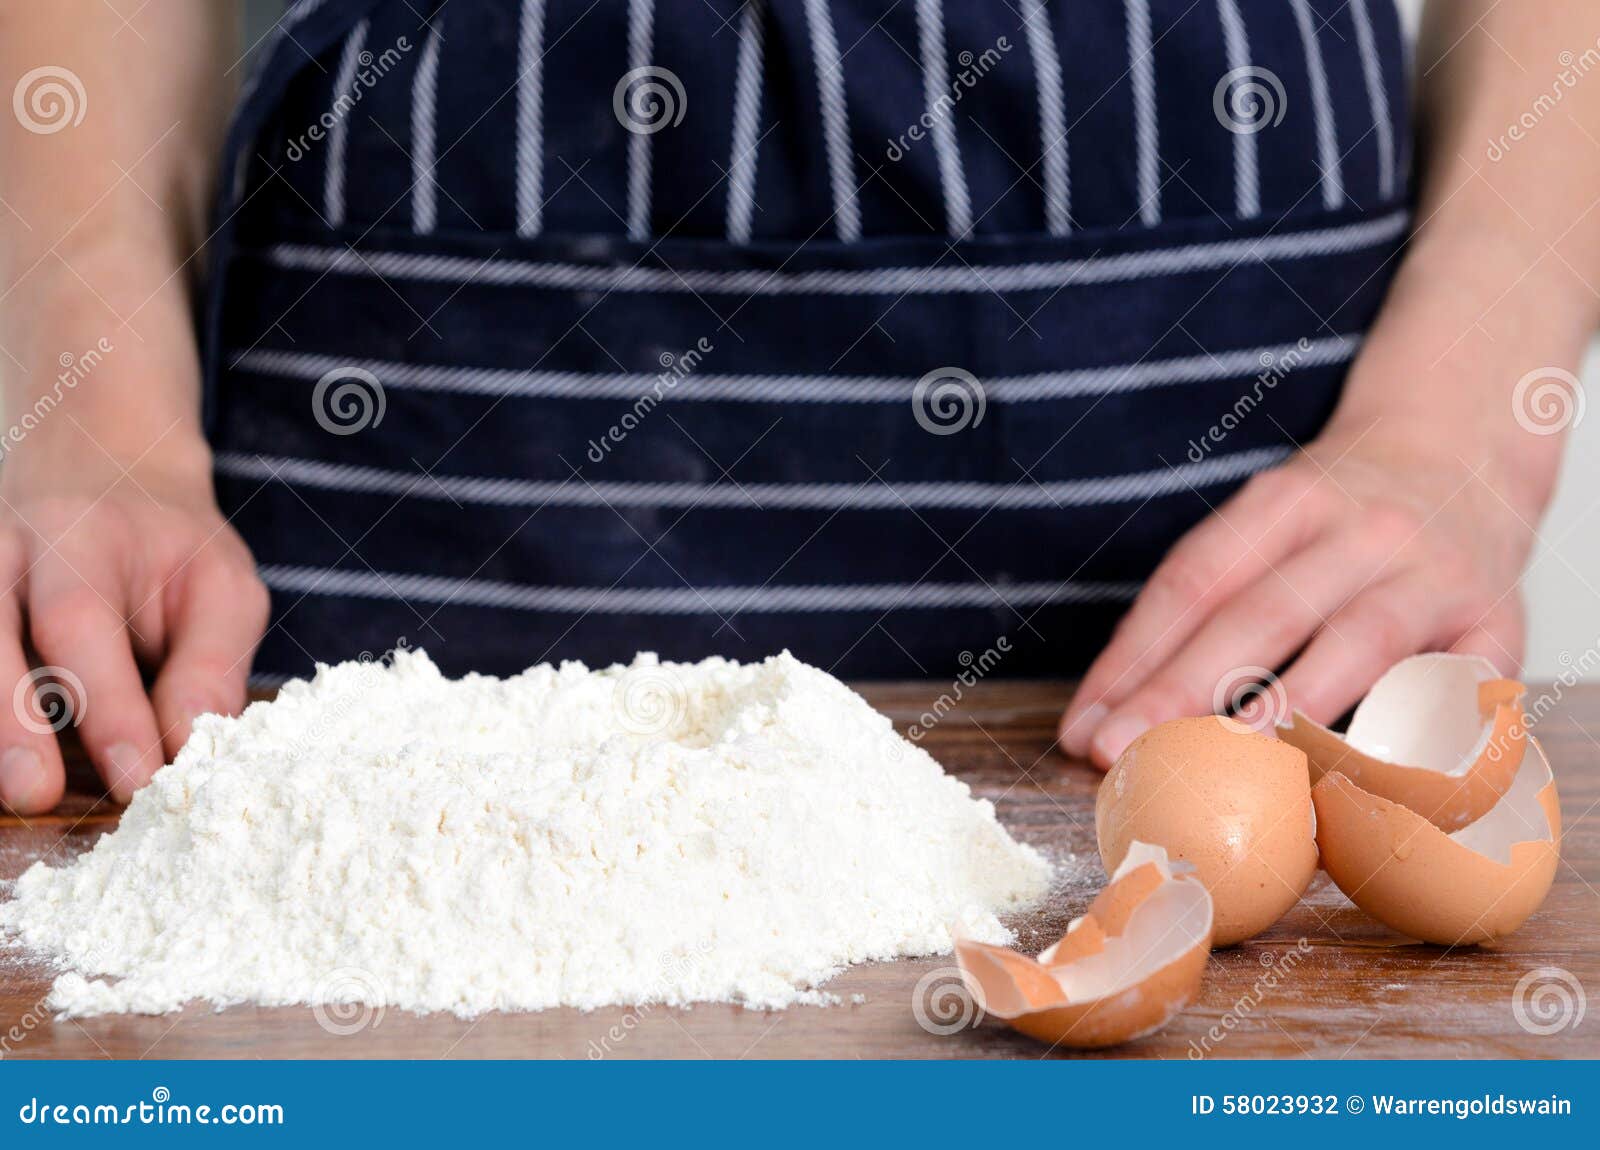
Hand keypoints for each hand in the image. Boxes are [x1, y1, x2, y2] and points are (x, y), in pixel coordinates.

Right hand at [0, 464, 268, 812]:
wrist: (104, 472)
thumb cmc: (171, 548)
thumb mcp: (221, 586)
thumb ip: (209, 663)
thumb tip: (192, 745)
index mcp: (84, 537)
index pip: (84, 623)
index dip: (109, 708)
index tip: (139, 780)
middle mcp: (6, 551)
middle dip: (13, 719)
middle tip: (36, 792)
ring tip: (16, 791)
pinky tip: (3, 758)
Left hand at [1058, 415, 1542, 769]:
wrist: (1466, 456)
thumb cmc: (1338, 523)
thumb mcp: (1268, 527)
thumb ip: (1199, 611)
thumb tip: (1105, 720)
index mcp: (1286, 501)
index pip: (1194, 581)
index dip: (1135, 658)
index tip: (1086, 727)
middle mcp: (1362, 529)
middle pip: (1262, 611)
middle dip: (1183, 689)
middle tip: (1121, 752)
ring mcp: (1435, 572)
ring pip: (1359, 642)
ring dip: (1292, 708)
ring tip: (1232, 764)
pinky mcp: (1501, 622)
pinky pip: (1451, 686)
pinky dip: (1405, 735)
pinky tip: (1359, 785)